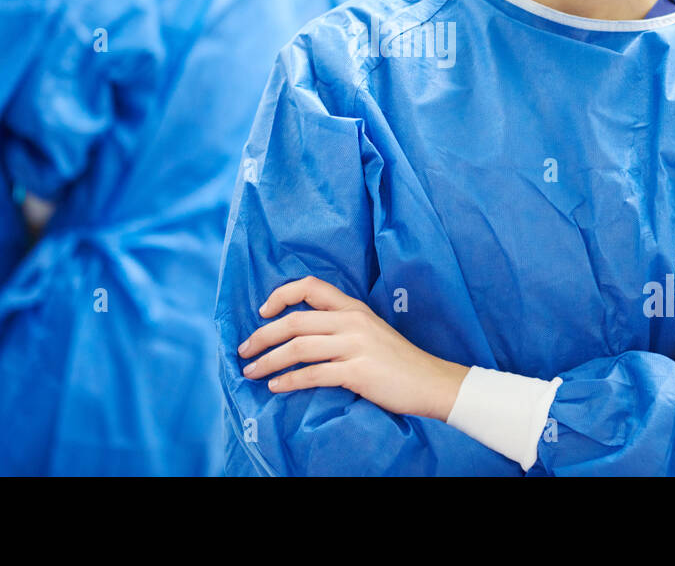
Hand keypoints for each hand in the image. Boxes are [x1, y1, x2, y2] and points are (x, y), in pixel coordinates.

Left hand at [238, 275, 470, 421]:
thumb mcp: (370, 330)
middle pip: (294, 321)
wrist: (431, 381)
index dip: (281, 295)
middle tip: (243, 350)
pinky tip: (276, 387)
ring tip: (252, 371)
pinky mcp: (358, 372)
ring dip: (268, 361)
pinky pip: (314, 374)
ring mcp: (355, 346)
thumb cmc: (397, 360)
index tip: (262, 311)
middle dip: (262, 336)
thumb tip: (300, 334)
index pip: (310, 286)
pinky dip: (289, 381)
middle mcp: (352, 321)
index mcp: (353, 307)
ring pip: (298, 348)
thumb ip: (340, 326)